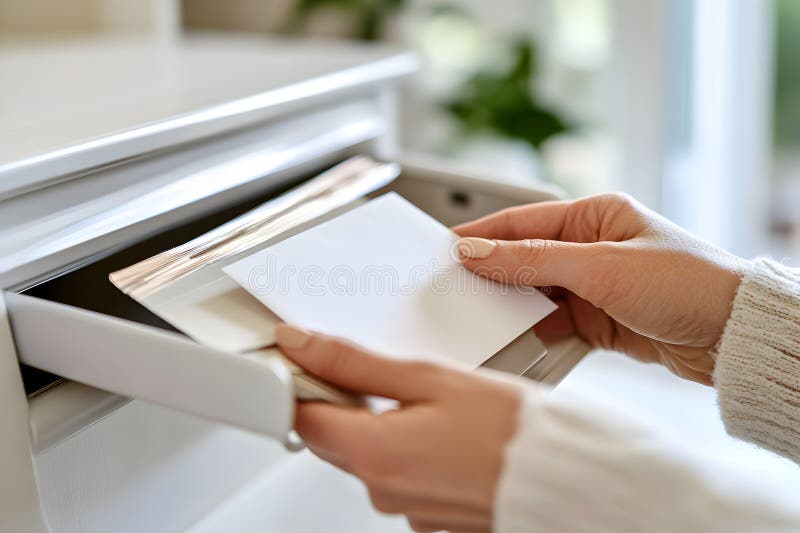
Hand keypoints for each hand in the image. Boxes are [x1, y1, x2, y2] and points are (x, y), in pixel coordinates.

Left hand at [276, 324, 525, 532]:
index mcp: (373, 454)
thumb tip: (301, 345)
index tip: (320, 361)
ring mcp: (405, 508)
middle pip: (331, 438)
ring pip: (367, 456)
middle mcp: (382, 491)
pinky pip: (399, 475)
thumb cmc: (508, 428)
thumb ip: (355, 363)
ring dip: (381, 427)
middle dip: (345, 403)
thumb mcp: (428, 377)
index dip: (304, 384)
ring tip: (429, 404)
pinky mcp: (427, 515)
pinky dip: (409, 450)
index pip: (302, 418)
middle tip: (388, 375)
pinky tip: (443, 432)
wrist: (565, 476)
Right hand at [454, 193, 747, 384]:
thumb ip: (534, 260)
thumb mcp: (600, 267)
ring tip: (480, 314)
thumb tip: (479, 252)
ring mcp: (594, 285)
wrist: (733, 338)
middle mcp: (592, 247)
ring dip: (513, 304)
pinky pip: (553, 321)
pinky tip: (516, 335)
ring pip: (536, 292)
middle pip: (526, 257)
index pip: (524, 221)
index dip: (484, 235)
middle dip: (493, 272)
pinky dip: (534, 329)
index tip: (448, 250)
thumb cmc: (686, 284)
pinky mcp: (599, 319)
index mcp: (596, 215)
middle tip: (454, 285)